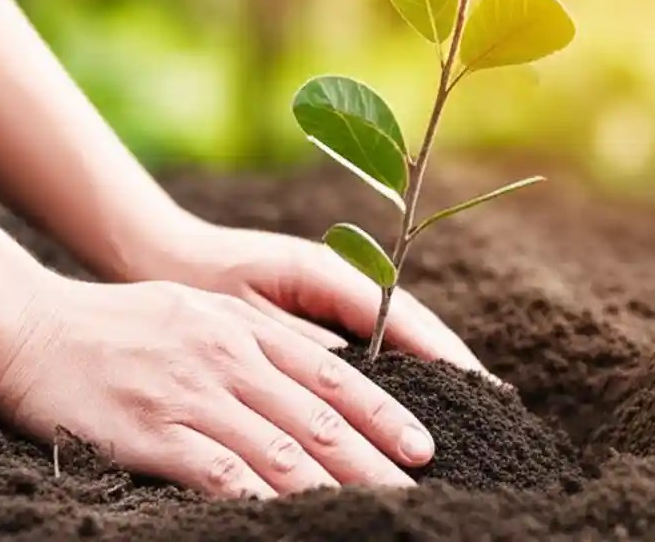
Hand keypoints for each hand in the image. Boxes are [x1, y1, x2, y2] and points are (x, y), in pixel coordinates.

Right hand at [0, 276, 435, 497]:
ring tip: (374, 514)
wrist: (28, 326)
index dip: (383, 413)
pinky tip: (288, 520)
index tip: (422, 446)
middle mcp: (228, 357)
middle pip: (319, 417)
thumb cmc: (114, 325)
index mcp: (243, 330)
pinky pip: (219, 472)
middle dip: (375, 460)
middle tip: (416, 493)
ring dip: (334, 488)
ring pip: (281, 448)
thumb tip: (308, 380)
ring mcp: (191, 394)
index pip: (332, 376)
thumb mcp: (196, 312)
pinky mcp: (152, 431)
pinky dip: (259, 499)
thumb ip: (251, 342)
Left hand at [120, 218, 486, 373]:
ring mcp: (335, 285)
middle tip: (493, 403)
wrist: (161, 251)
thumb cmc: (198, 284)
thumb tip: (356, 381)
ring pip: (398, 326)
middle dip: (451, 360)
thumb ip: (303, 344)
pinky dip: (400, 359)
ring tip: (471, 400)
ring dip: (431, 361)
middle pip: (412, 321)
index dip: (441, 353)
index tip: (478, 385)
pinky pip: (374, 333)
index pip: (400, 317)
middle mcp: (341, 273)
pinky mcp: (323, 301)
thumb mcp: (248, 318)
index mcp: (326, 270)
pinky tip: (417, 389)